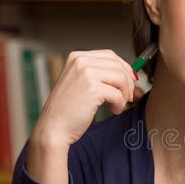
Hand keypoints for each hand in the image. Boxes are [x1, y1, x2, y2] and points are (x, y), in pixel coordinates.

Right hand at [26, 49, 136, 183]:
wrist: (53, 128)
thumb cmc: (67, 110)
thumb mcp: (79, 83)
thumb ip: (98, 74)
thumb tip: (128, 73)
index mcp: (77, 57)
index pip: (110, 55)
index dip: (124, 67)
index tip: (131, 81)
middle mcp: (81, 61)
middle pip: (118, 65)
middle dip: (128, 81)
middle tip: (129, 96)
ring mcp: (86, 73)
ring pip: (121, 78)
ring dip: (125, 93)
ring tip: (119, 104)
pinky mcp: (93, 89)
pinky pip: (118, 94)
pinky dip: (120, 104)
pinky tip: (113, 111)